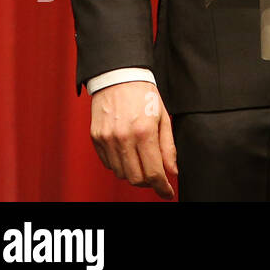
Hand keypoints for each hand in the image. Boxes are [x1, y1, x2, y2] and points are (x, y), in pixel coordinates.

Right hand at [90, 81, 177, 198]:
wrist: (119, 77)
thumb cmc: (143, 94)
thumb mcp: (163, 117)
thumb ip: (168, 147)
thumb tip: (173, 171)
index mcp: (144, 132)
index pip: (154, 172)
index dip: (162, 187)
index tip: (168, 192)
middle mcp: (123, 138)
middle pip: (136, 178)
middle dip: (149, 182)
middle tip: (157, 176)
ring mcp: (107, 140)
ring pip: (121, 174)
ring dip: (134, 174)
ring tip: (142, 160)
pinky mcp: (96, 139)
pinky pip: (108, 164)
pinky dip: (120, 164)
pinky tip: (128, 152)